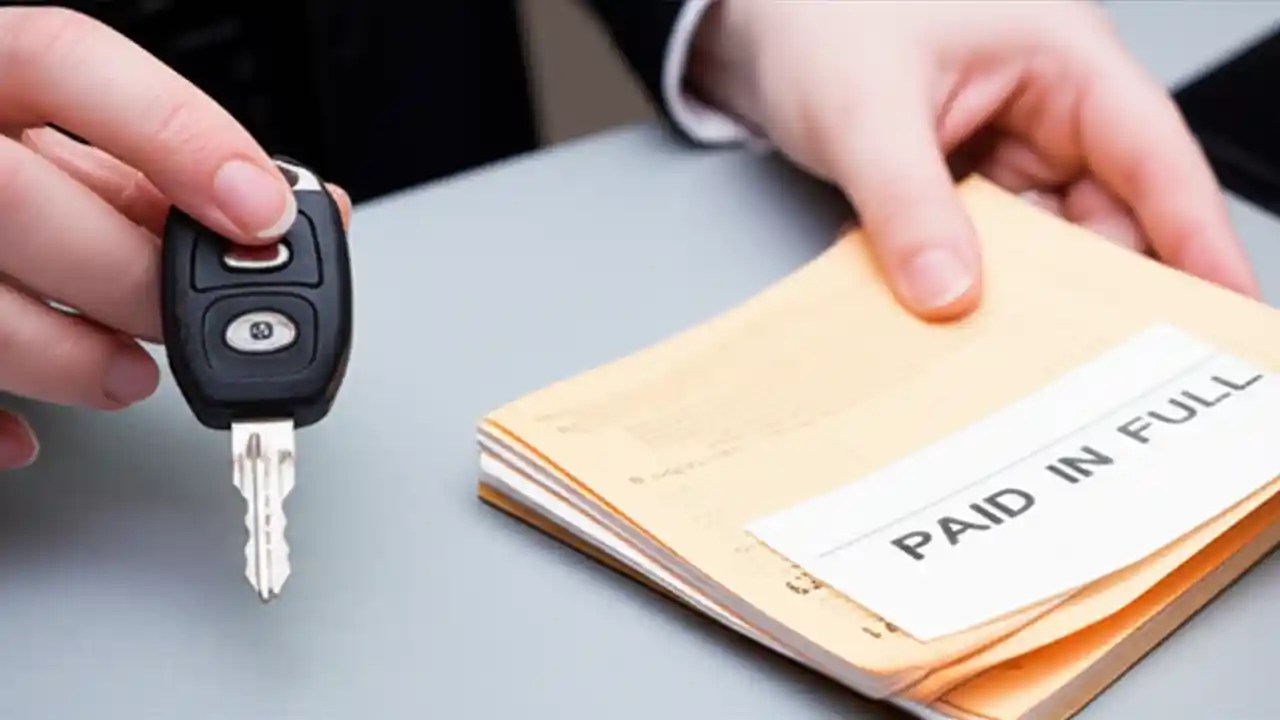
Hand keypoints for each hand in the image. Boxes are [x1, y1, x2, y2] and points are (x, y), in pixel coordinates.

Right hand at [0, 8, 350, 468]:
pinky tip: (29, 435)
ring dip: (68, 355)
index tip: (260, 209)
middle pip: (17, 196)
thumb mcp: (60, 140)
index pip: (63, 59)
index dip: (176, 133)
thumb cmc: (2, 171)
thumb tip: (299, 207)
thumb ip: (159, 164)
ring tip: (128, 378)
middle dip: (129, 275)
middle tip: (186, 317)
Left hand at [686, 0, 1256, 318]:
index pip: (1153, 153)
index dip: (1199, 235)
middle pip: (1108, 212)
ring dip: (1035, 298)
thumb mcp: (866, 109)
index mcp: (1059, 58)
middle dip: (1107, 291)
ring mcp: (1004, 147)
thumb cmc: (818, 15)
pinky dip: (982, 286)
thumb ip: (907, 202)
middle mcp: (1046, 105)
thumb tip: (950, 292)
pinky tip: (969, 330)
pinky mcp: (962, 182)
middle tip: (1110, 371)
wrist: (751, 22)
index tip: (1226, 308)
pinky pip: (992, 246)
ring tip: (1029, 366)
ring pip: (1047, 241)